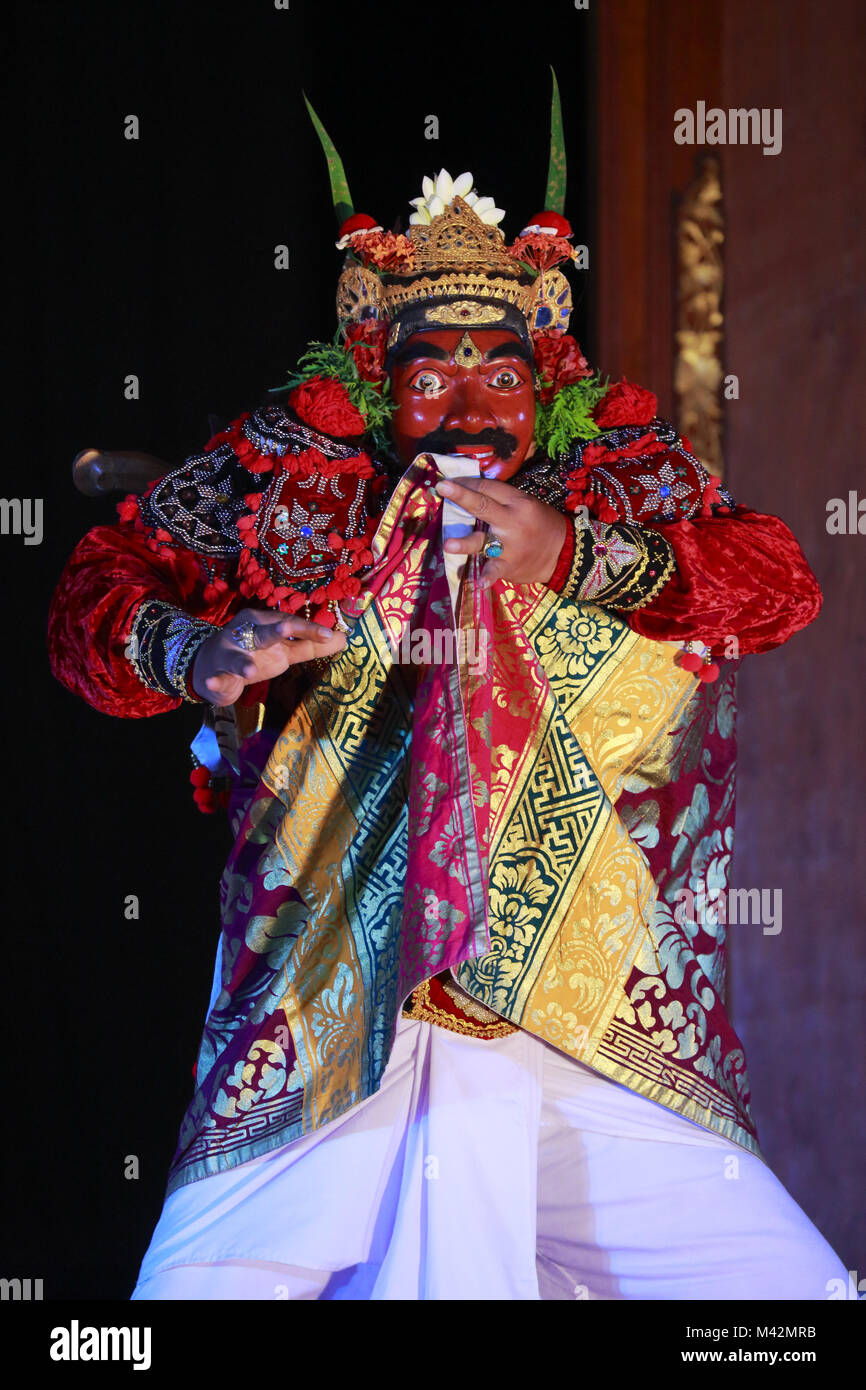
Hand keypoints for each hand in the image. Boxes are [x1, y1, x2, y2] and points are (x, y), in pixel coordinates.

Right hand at [192, 608, 346, 707]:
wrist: (212, 667)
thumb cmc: (255, 654)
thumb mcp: (284, 651)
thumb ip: (310, 645)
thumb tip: (343, 639)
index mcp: (264, 623)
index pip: (289, 623)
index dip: (307, 629)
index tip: (328, 635)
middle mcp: (245, 633)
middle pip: (264, 632)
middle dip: (275, 630)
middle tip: (287, 629)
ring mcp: (228, 653)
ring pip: (237, 657)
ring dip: (243, 663)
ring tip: (250, 671)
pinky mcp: (215, 673)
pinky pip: (215, 678)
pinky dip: (215, 681)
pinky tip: (214, 683)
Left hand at [436, 476, 568, 589]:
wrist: (565, 552)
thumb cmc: (541, 524)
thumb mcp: (526, 505)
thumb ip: (501, 501)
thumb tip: (468, 491)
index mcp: (517, 502)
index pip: (488, 488)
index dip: (466, 484)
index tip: (447, 483)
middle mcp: (512, 521)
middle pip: (484, 507)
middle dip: (462, 497)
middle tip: (443, 487)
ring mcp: (510, 546)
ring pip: (484, 542)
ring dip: (465, 543)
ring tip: (448, 545)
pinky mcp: (510, 566)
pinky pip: (496, 571)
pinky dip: (488, 577)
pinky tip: (478, 583)